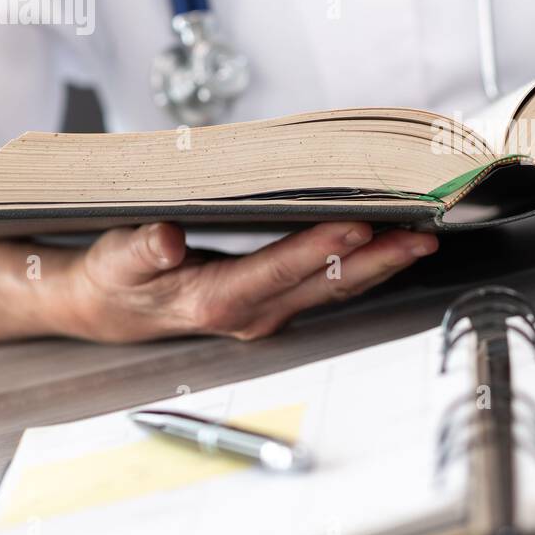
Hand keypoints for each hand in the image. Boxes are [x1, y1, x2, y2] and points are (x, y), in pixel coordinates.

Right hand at [60, 221, 436, 341]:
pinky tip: (390, 243)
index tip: (359, 223)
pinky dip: (363, 264)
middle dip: (376, 260)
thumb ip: (141, 248)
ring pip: (337, 289)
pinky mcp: (278, 302)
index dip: (320, 247)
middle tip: (421, 234)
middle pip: (325, 284)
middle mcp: (253, 312)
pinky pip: (330, 285)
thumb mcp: (115, 260)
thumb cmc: (117, 278)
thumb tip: (167, 240)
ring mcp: (270, 311)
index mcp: (216, 300)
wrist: (112, 309)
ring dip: (381, 264)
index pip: (279, 270)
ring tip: (423, 237)